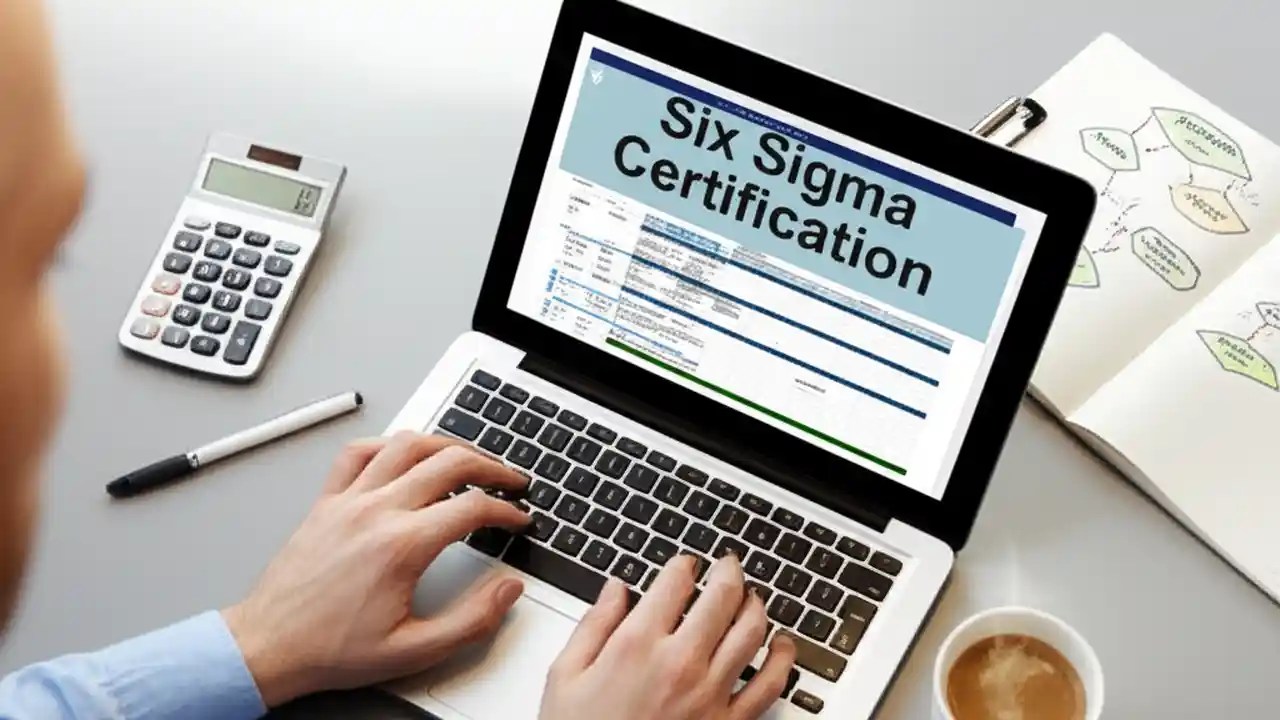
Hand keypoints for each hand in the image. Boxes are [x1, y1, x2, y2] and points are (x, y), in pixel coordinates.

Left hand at [223, 431, 531, 706]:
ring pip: (406, 444)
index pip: (472, 507)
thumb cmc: (331, 650)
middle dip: (491, 466)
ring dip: (446, 444)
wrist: (269, 647)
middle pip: (448, 462)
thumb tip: (507, 590)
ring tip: (468, 457)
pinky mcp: (326, 502)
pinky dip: (388, 444)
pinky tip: (404, 453)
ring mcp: (348, 501)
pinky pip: (358, 452)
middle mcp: (375, 512)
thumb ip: (472, 620)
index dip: (507, 510)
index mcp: (401, 546)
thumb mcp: (414, 651)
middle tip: (509, 480)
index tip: (518, 519)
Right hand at [540, 554, 796, 719]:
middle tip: (729, 564)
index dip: (685, 565)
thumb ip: (593, 625)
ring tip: (752, 596)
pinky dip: (783, 659)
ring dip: (756, 604)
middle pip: (722, 597)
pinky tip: (782, 645)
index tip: (686, 564)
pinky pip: (770, 685)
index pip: (676, 582)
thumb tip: (614, 589)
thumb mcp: (565, 676)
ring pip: (752, 631)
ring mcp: (710, 694)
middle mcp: (680, 663)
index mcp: (637, 644)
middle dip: (729, 571)